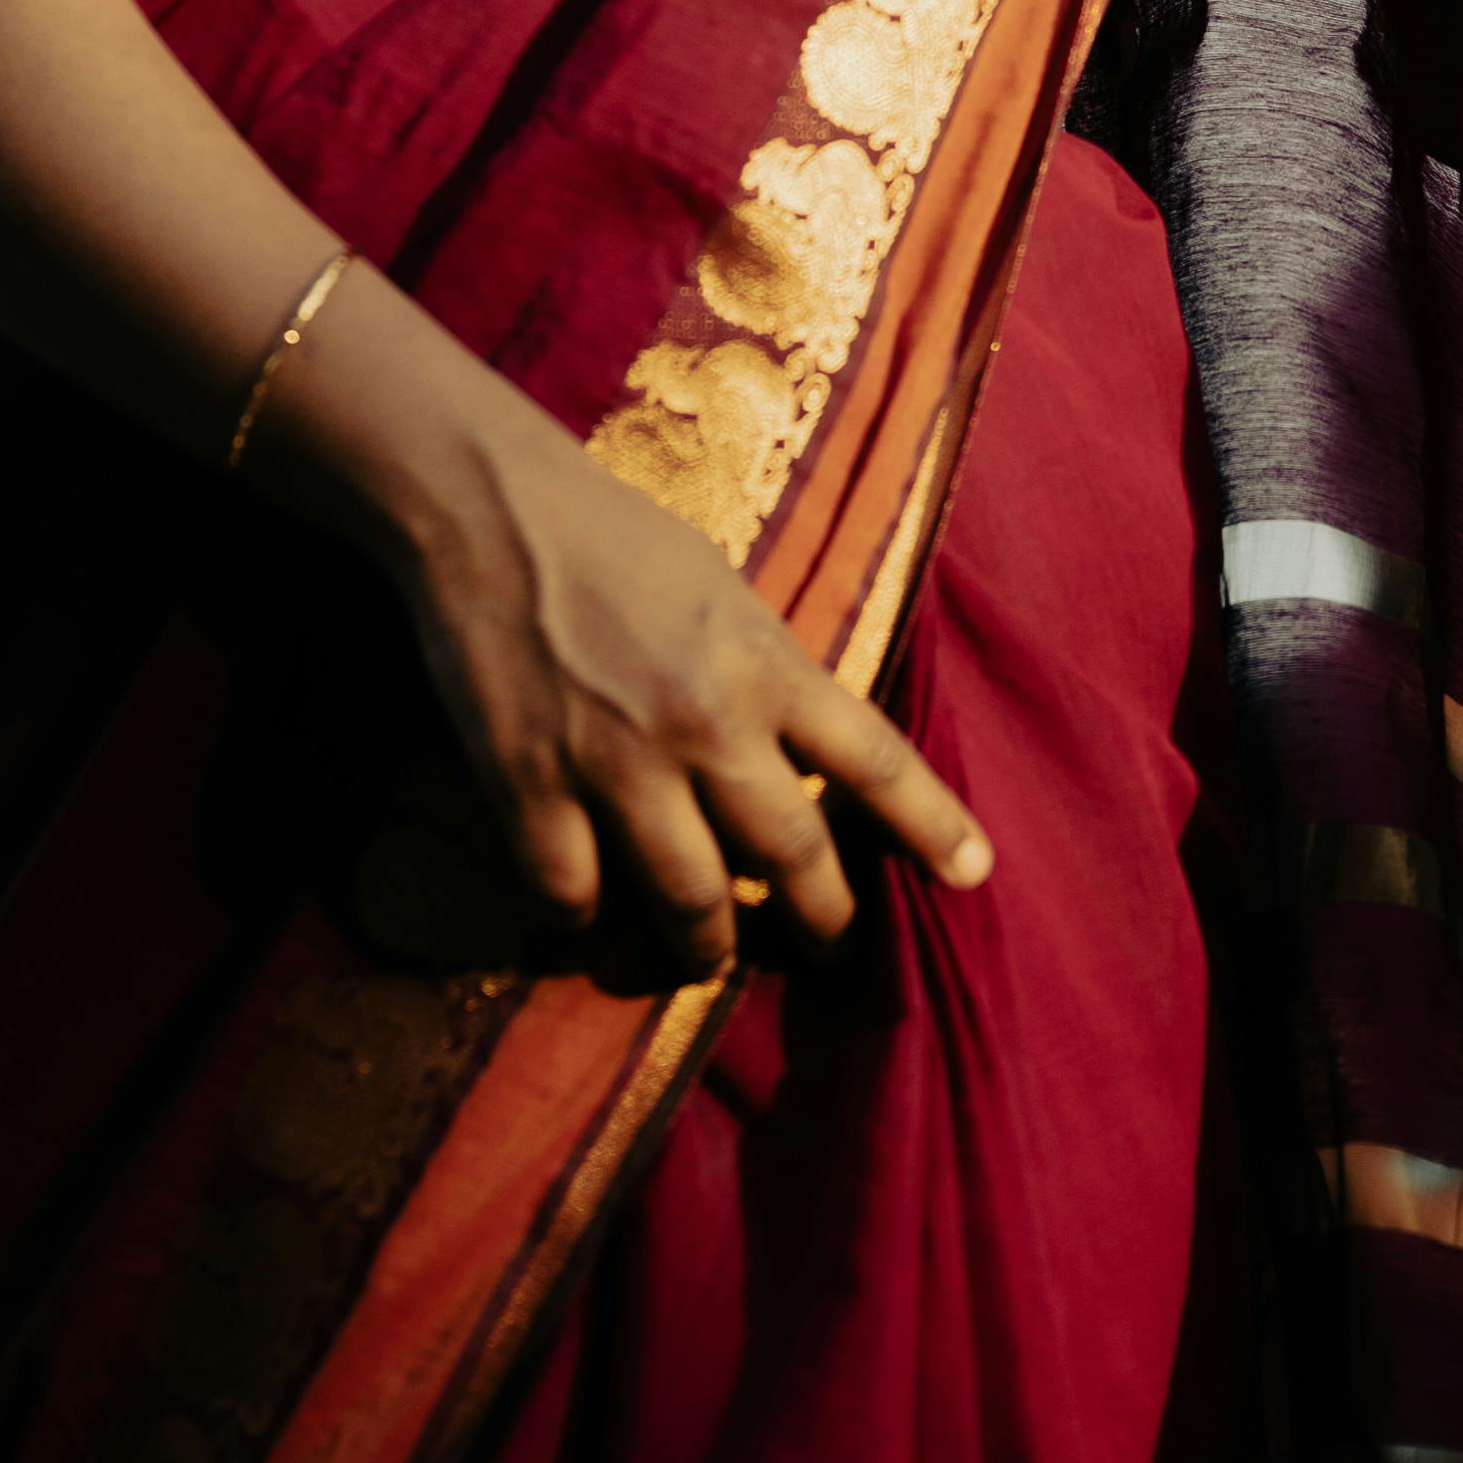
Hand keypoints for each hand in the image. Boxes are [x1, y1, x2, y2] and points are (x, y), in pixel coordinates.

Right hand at [259, 305, 993, 994]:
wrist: (489, 506)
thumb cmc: (613, 533)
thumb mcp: (723, 588)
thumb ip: (766, 668)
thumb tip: (800, 748)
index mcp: (765, 663)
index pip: (875, 761)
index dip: (932, 827)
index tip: (973, 874)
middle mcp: (707, 722)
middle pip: (793, 862)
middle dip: (822, 922)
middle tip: (823, 943)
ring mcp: (617, 761)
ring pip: (693, 905)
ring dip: (707, 950)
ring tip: (707, 956)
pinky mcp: (531, 783)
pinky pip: (573, 896)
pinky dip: (584, 921)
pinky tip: (586, 913)